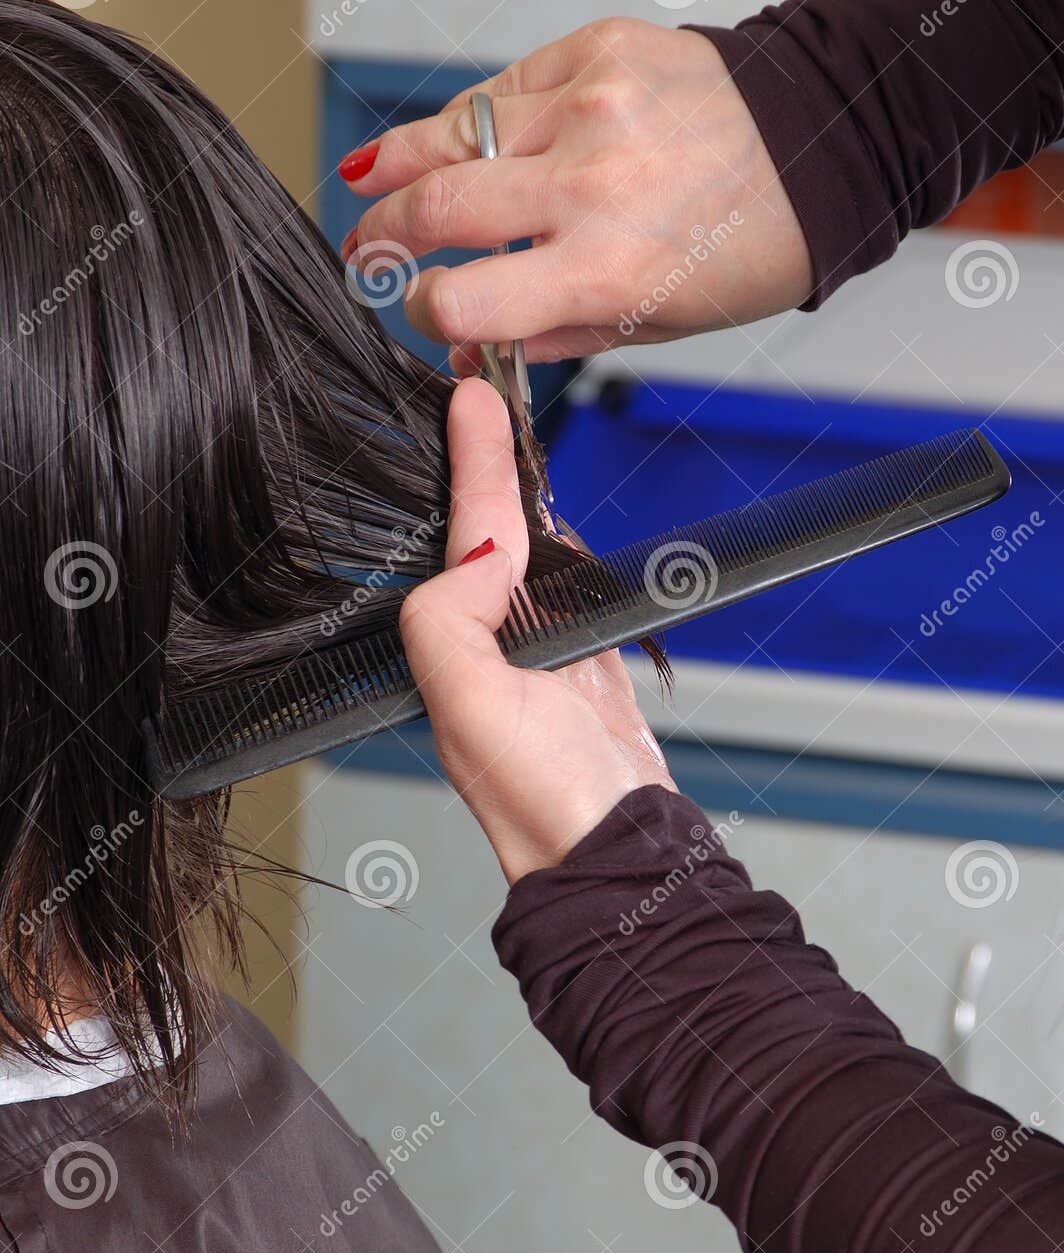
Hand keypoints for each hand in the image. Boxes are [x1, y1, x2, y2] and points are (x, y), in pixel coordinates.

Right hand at [340, 17, 812, 363]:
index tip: (421, 309)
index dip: (424, 311)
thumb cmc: (748, 244)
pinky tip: (464, 141)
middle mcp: (592, 182)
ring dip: (398, 163)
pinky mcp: (598, 48)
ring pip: (452, 131)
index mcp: (608, 268)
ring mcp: (590, 104)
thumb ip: (553, 333)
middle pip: (435, 204)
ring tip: (375, 184)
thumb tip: (470, 343)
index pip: (463, 298)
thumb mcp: (656, 322)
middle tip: (365, 250)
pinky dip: (475, 119)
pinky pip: (504, 87)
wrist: (821, 142)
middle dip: (383, 234)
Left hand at [399, 378, 675, 882]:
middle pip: (488, 539)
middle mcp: (489, 653)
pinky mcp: (589, 676)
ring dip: (525, 504)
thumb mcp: (472, 703)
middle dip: (486, 470)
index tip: (468, 396)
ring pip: (533, 563)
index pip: (461, 538)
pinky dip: (572, 558)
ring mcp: (541, 663)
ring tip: (503, 437)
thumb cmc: (542, 802)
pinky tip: (561, 530)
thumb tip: (483, 551)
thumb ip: (454, 616)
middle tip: (482, 396)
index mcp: (451, 652)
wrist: (619, 856)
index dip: (468, 465)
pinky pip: (577, 598)